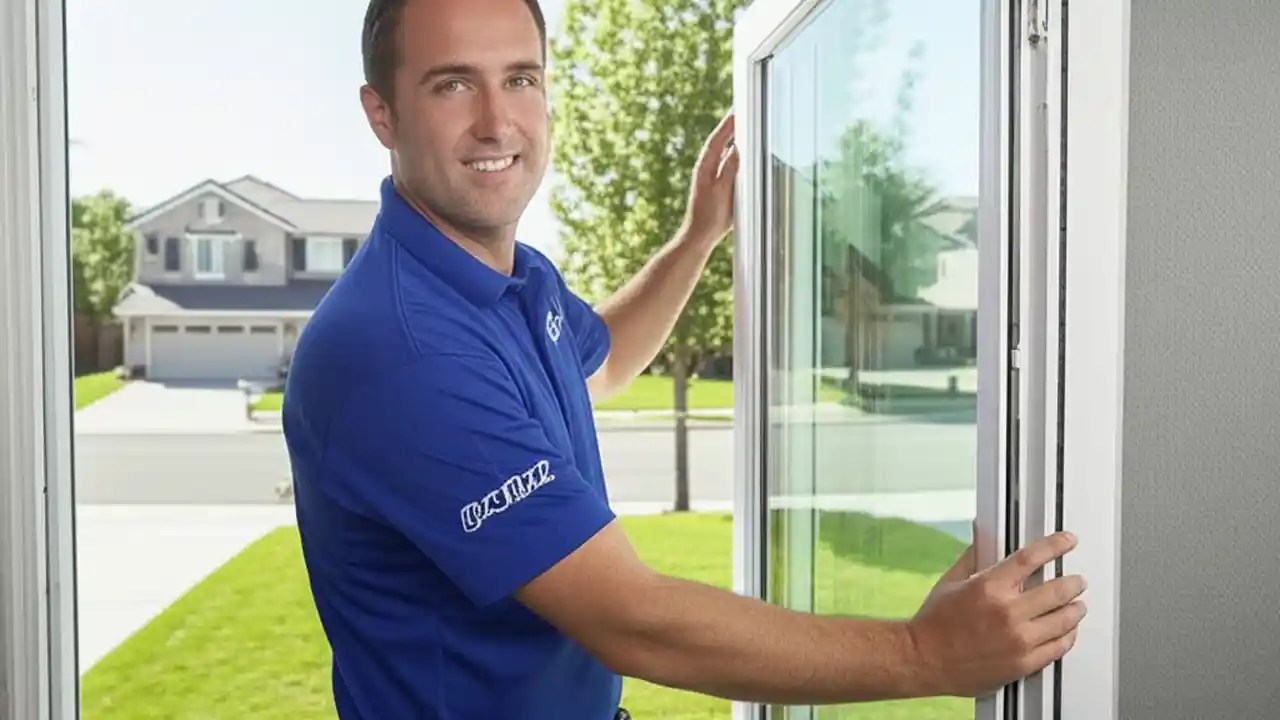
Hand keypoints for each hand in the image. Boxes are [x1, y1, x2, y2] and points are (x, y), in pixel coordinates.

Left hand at [681, 111, 739, 245]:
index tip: (737, 109)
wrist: (700, 235)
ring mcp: (710, 176)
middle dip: (730, 126)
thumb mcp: (722, 191)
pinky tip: (742, 151)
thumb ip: (729, 169)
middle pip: (720, 141)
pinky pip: (726, 162)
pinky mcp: (716, 185)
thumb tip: (737, 148)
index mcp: (705, 167)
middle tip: (742, 111)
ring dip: (732, 138)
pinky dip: (734, 153)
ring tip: (744, 125)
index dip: (727, 124)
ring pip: (723, 151)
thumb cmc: (709, 216)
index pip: (717, 139)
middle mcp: (706, 168)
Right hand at [906, 531, 1086, 697]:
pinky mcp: (1023, 663)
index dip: (1055, 545)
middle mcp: (1007, 612)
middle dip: (1074, 582)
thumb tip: (981, 533)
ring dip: (1075, 610)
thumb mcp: (950, 582)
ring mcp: (1018, 639)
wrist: (923, 660)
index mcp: (989, 587)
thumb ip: (973, 556)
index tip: (1067, 541)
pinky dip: (1068, 637)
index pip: (1032, 558)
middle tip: (1078, 581)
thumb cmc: (933, 624)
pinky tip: (1067, 632)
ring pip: (1064, 620)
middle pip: (1057, 590)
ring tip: (1077, 606)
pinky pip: (1058, 647)